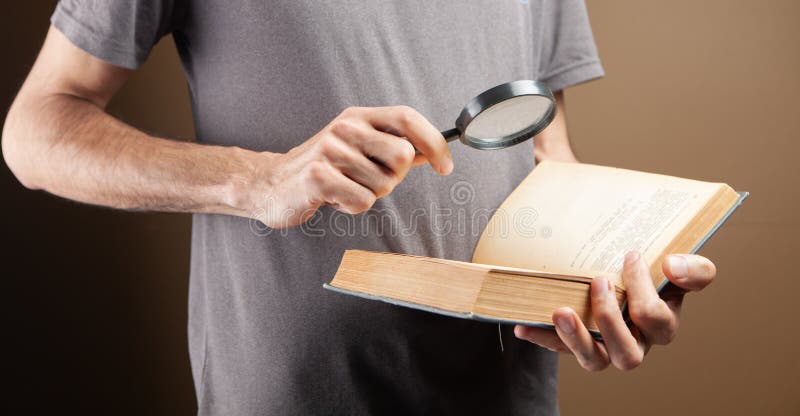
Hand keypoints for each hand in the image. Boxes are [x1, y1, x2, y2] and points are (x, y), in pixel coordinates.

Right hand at [246, 106, 452, 227]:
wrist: (273, 184)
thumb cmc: (322, 168)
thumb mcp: (357, 147)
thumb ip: (392, 147)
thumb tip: (432, 151)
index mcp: (358, 116)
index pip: (407, 118)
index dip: (434, 142)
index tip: (446, 166)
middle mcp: (345, 127)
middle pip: (403, 156)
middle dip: (394, 178)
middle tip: (369, 180)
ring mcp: (330, 150)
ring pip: (383, 185)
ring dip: (368, 194)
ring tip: (344, 187)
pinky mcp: (319, 177)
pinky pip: (362, 201)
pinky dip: (352, 207)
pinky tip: (334, 197)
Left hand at [514, 251, 715, 370]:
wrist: (625, 275)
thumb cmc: (656, 274)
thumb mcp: (682, 268)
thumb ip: (694, 269)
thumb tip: (673, 266)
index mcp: (662, 326)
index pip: (658, 319)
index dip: (645, 291)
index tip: (630, 256)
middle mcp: (635, 344)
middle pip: (628, 355)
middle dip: (610, 319)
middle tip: (599, 280)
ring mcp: (604, 347)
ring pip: (593, 361)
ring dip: (575, 338)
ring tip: (560, 312)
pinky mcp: (577, 343)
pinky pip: (559, 349)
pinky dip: (541, 337)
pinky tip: (523, 324)